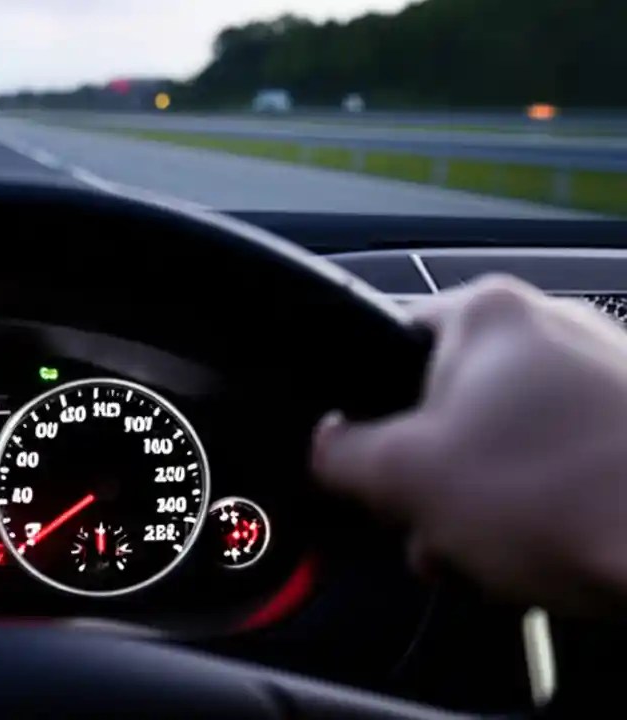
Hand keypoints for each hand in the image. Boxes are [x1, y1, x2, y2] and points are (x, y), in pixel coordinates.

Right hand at [312, 276, 626, 613]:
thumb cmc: (552, 497)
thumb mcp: (403, 479)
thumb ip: (337, 455)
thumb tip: (325, 445)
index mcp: (486, 312)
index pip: (384, 346)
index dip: (365, 420)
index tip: (379, 474)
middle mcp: (554, 322)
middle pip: (449, 406)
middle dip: (435, 479)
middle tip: (440, 531)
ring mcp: (613, 370)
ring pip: (509, 442)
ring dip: (488, 502)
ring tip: (501, 553)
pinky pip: (568, 460)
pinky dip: (550, 503)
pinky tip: (555, 547)